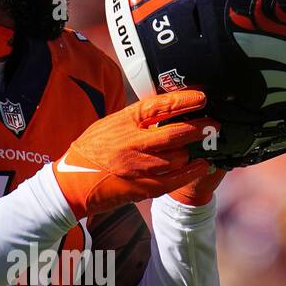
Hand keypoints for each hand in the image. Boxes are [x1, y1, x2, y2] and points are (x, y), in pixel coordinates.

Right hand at [53, 90, 217, 217]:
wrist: (70, 183)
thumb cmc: (90, 151)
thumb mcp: (109, 124)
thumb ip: (134, 118)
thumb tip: (163, 108)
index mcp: (124, 122)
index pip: (159, 106)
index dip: (184, 101)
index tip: (202, 98)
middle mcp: (132, 142)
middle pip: (175, 133)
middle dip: (199, 128)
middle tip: (215, 125)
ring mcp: (137, 166)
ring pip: (178, 157)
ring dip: (192, 152)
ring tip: (205, 146)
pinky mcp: (140, 186)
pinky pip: (173, 179)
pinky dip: (191, 172)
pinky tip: (202, 165)